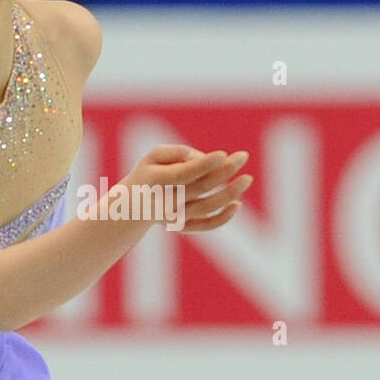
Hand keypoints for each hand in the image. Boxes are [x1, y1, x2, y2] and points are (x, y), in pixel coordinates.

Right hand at [121, 143, 253, 232]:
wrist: (132, 206)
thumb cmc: (148, 173)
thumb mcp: (153, 156)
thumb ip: (175, 152)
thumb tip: (198, 157)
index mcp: (154, 181)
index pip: (182, 173)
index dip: (204, 164)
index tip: (223, 154)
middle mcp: (163, 201)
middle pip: (199, 187)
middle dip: (223, 171)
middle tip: (243, 156)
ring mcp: (173, 217)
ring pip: (205, 207)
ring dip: (229, 193)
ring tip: (247, 178)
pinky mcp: (182, 227)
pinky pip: (204, 226)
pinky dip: (221, 219)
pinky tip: (237, 204)